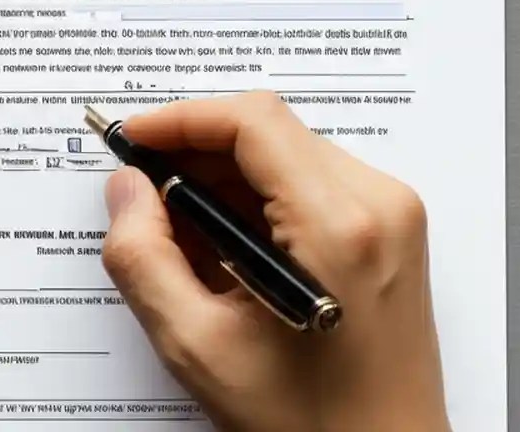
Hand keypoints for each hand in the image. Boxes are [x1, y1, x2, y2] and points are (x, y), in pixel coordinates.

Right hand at [101, 92, 448, 431]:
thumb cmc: (311, 425)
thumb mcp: (199, 347)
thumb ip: (145, 257)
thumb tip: (126, 190)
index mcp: (339, 226)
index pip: (252, 122)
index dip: (181, 119)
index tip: (132, 139)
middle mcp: (379, 206)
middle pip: (269, 133)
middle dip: (196, 152)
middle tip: (141, 192)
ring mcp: (392, 216)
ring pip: (287, 155)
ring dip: (224, 179)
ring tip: (180, 235)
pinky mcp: (390, 231)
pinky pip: (311, 184)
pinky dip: (257, 200)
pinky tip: (225, 248)